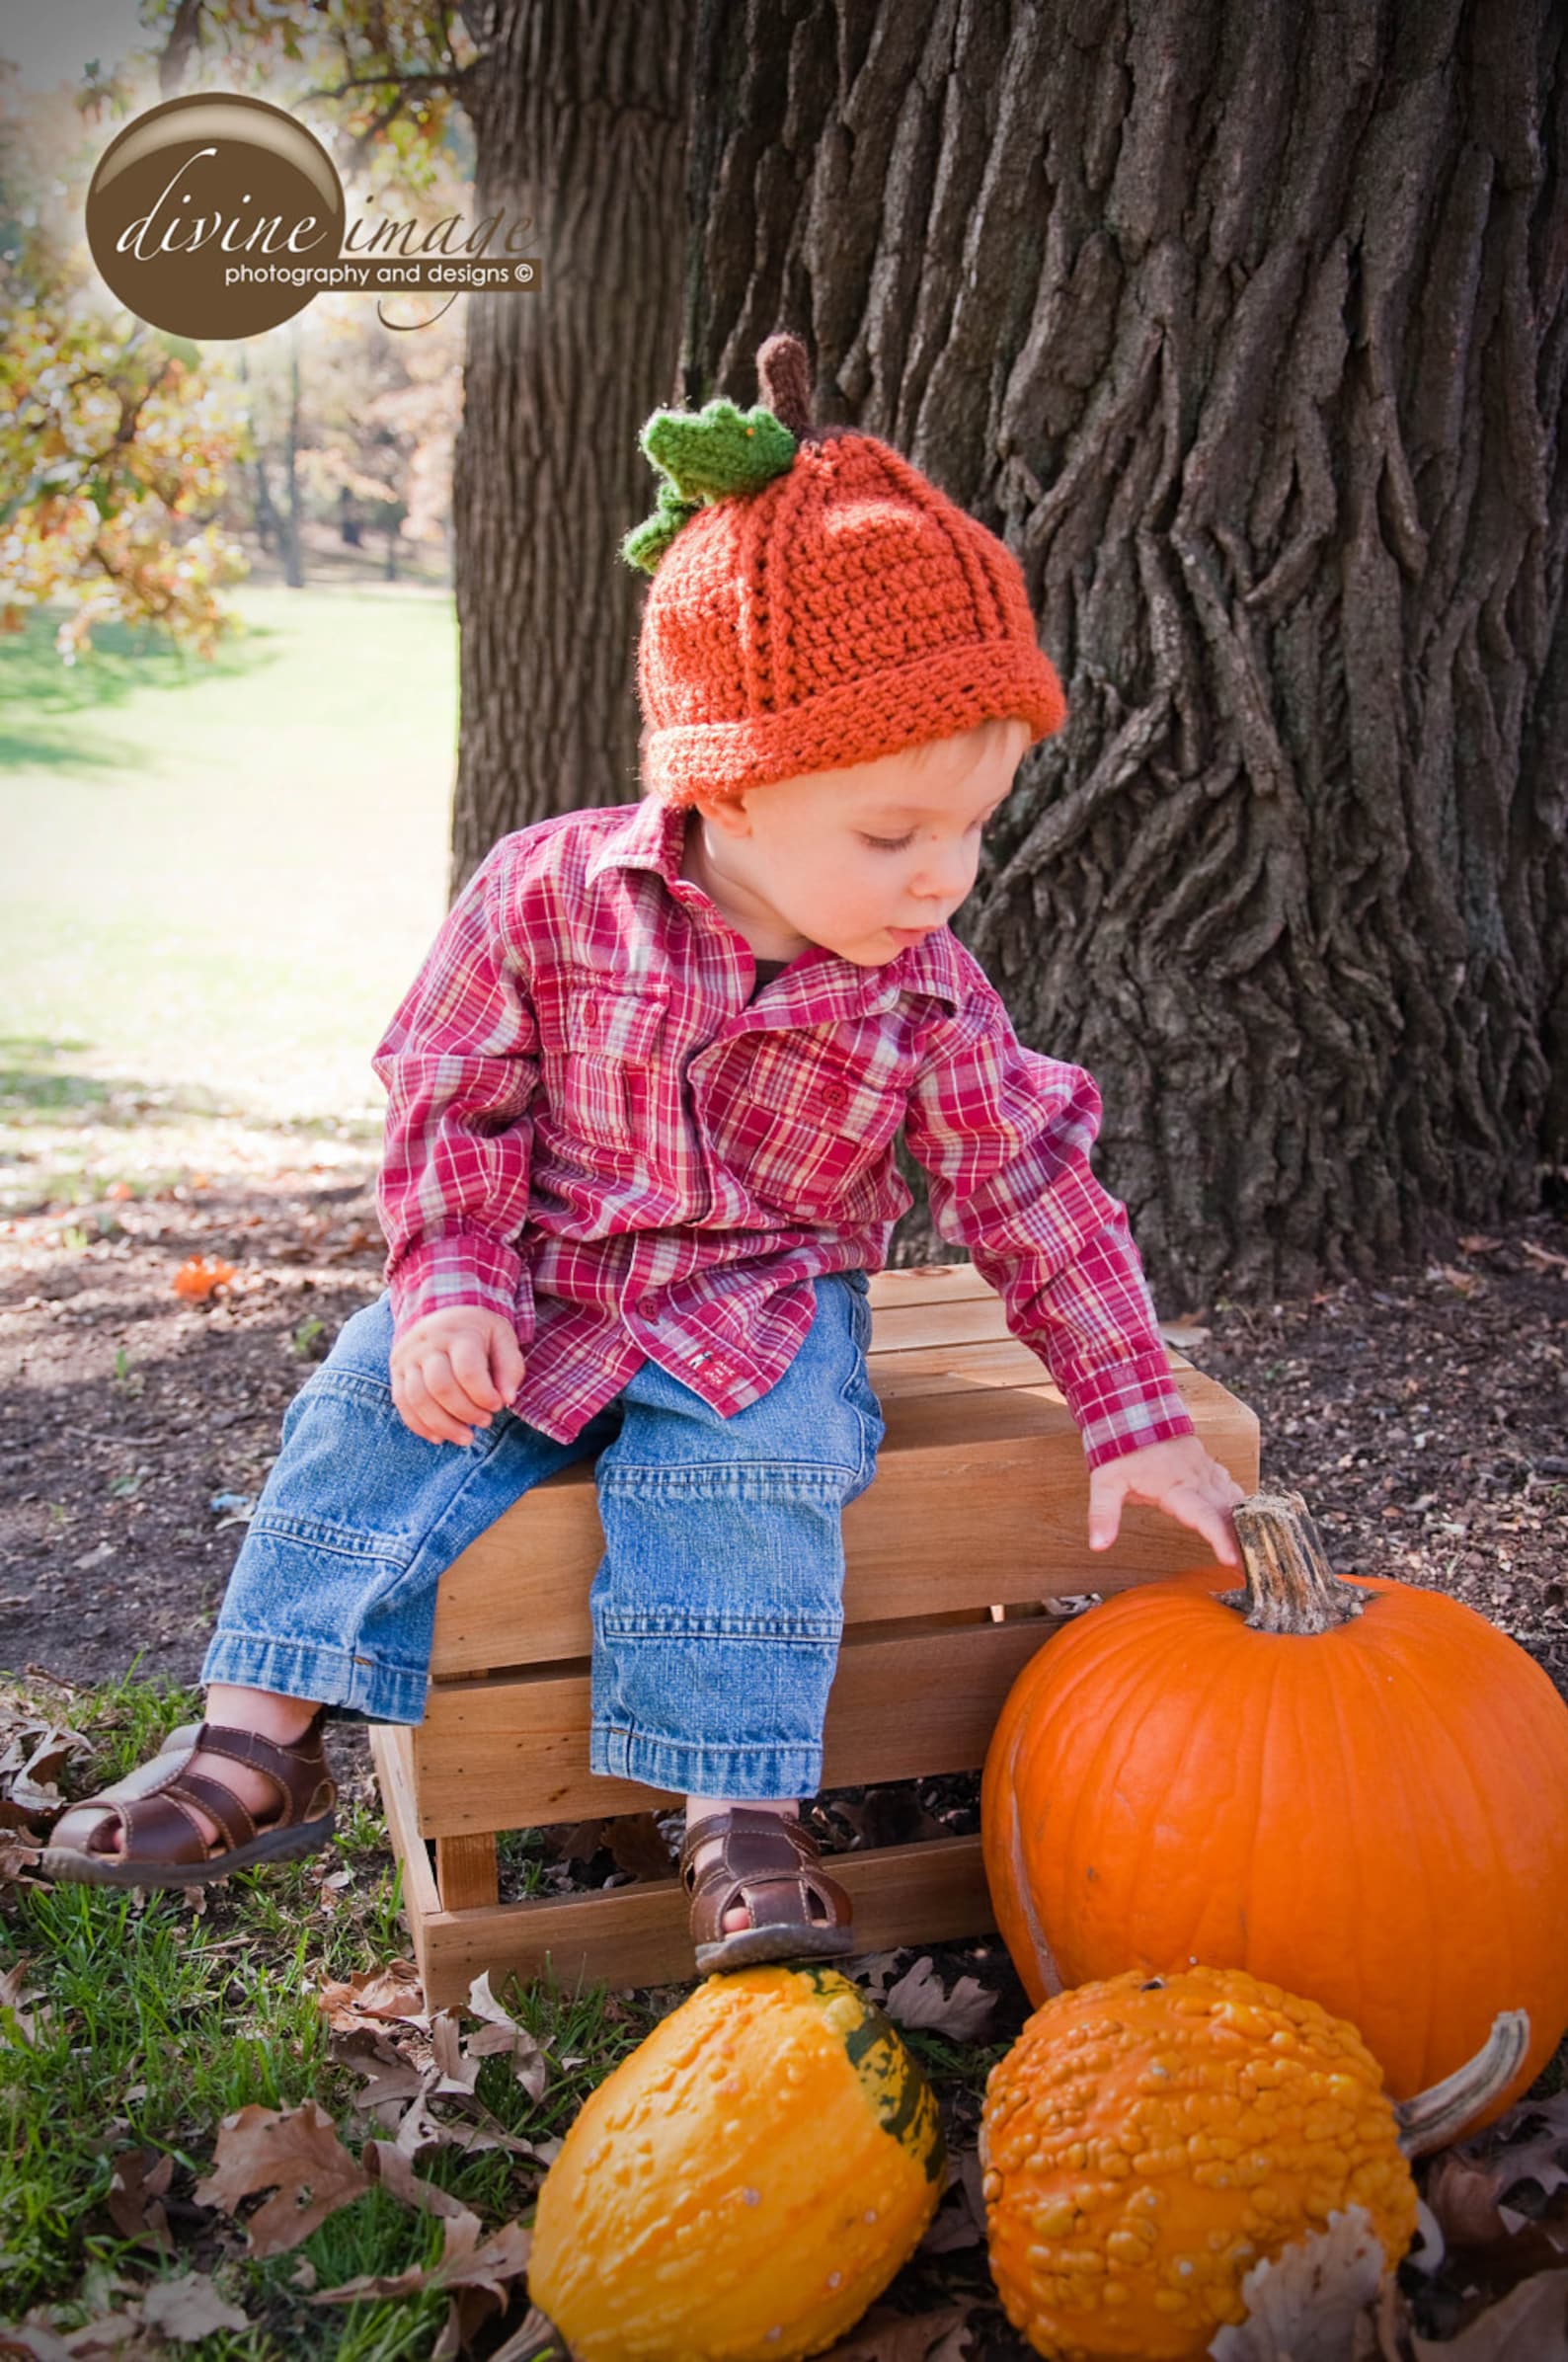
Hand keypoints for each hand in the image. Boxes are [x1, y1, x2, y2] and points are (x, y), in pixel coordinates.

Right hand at [390, 1306, 526, 1446]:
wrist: (442, 1311)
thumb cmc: (479, 1332)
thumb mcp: (503, 1339)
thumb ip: (510, 1368)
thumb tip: (507, 1400)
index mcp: (459, 1333)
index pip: (468, 1371)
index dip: (484, 1395)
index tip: (498, 1405)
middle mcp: (428, 1343)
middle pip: (441, 1387)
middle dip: (465, 1413)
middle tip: (485, 1422)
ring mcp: (408, 1357)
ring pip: (418, 1399)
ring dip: (443, 1425)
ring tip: (466, 1438)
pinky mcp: (397, 1371)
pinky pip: (402, 1403)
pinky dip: (420, 1425)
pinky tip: (440, 1437)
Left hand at [1086, 1433, 1246, 1568]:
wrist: (1134, 1411)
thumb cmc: (1120, 1450)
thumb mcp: (1105, 1482)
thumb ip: (1103, 1514)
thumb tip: (1097, 1545)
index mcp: (1175, 1486)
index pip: (1203, 1516)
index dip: (1220, 1538)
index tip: (1232, 1559)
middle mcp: (1197, 1479)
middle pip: (1228, 1514)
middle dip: (1244, 1541)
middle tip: (1255, 1569)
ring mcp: (1206, 1472)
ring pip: (1235, 1501)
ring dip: (1247, 1526)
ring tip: (1258, 1553)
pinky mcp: (1209, 1468)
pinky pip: (1232, 1489)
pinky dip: (1243, 1508)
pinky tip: (1251, 1523)